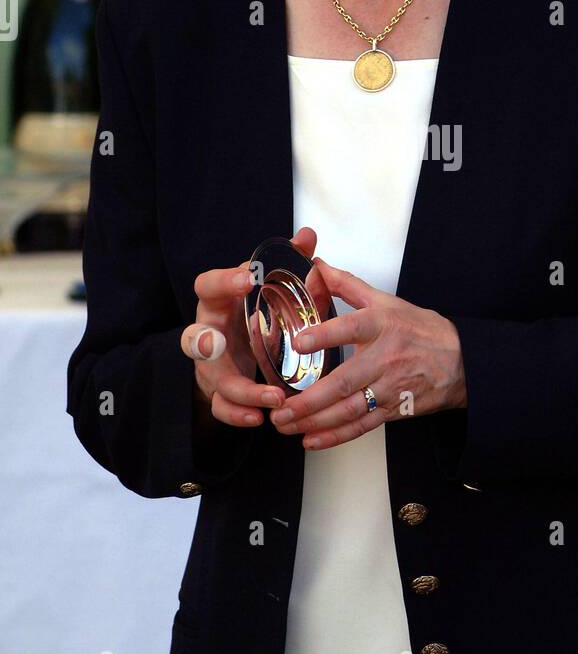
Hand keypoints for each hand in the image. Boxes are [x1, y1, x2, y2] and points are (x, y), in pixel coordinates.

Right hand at [179, 226, 317, 426]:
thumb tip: (308, 236)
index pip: (207, 285)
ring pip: (213, 380)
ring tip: (274, 396)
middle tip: (219, 343)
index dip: (224, 281)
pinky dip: (238, 415)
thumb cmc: (252, 312)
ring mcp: (211, 366)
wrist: (236, 349)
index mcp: (217, 302)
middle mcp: (208, 333)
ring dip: (241, 390)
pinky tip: (260, 418)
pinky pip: (222, 407)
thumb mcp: (269, 288)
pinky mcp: (220, 392)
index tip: (249, 277)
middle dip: (204, 342)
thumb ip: (289, 262)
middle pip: (193, 338)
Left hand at [269, 257, 466, 449]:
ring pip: (349, 409)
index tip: (299, 341)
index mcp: (381, 325)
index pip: (351, 328)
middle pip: (344, 382)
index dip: (325, 335)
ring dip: (315, 421)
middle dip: (309, 399)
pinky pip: (362, 426)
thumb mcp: (386, 301)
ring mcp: (389, 387)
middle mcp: (384, 358)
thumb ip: (347, 285)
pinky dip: (336, 436)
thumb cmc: (421, 330)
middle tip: (280, 406)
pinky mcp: (394, 409)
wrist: (461, 361)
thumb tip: (318, 267)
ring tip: (286, 424)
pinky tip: (311, 440)